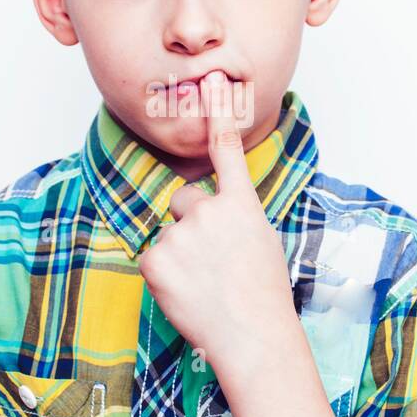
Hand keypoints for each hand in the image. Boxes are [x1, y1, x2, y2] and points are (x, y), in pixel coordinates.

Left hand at [136, 71, 298, 379]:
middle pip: (185, 201)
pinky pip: (153, 258)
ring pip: (170, 234)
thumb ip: (236, 217)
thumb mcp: (261, 242)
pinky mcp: (155, 259)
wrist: (253, 337)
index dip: (219, 112)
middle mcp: (209, 211)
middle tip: (213, 262)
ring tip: (205, 285)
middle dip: (192, 225)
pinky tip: (187, 293)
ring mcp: (180, 234)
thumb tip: (213, 214)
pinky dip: (164, 276)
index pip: (227, 150)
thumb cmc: (263, 296)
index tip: (213, 79)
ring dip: (180, 255)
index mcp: (242, 205)